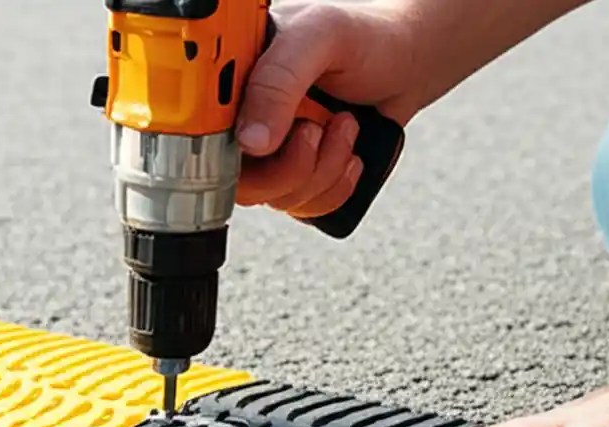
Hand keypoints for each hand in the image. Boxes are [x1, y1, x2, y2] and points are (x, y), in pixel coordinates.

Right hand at [235, 2, 424, 218]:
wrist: (410, 61)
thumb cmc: (365, 36)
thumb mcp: (320, 36)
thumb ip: (279, 80)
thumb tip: (249, 141)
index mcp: (232, 77)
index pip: (198, 131)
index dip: (220, 150)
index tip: (258, 144)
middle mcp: (247, 117)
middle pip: (236, 180)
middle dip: (288, 166)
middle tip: (315, 130)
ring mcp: (274, 150)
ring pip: (274, 198)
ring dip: (320, 172)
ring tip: (343, 127)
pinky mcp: (303, 174)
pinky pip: (304, 208)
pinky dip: (333, 189)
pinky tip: (348, 155)